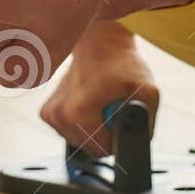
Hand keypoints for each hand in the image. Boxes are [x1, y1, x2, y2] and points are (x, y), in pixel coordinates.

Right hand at [39, 23, 157, 154]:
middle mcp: (60, 115)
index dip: (116, 138)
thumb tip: (138, 140)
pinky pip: (70, 132)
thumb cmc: (121, 64)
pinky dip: (82, 122)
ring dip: (93, 128)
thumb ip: (146, 120)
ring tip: (100, 103)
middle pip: (90, 149)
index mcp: (80, 111)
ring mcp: (50, 114)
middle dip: (105, 133)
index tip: (119, 118)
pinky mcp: (47, 113)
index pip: (103, 150)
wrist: (99, 43)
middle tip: (112, 108)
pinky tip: (89, 102)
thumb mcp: (147, 90)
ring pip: (79, 141)